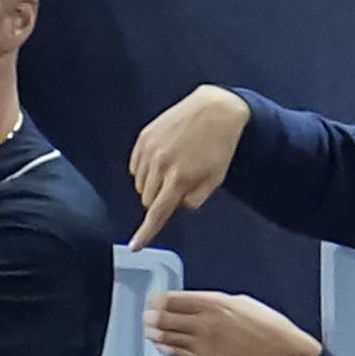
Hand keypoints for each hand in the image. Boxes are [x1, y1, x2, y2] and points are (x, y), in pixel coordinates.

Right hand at [125, 85, 245, 249]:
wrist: (215, 110)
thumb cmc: (219, 144)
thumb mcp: (215, 179)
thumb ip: (195, 199)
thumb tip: (178, 206)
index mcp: (180, 178)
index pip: (157, 213)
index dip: (146, 233)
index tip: (135, 245)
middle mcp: (161, 164)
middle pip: (147, 199)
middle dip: (158, 199)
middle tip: (176, 185)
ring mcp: (150, 149)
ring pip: (139, 184)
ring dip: (151, 184)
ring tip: (172, 167)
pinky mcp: (145, 137)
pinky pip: (135, 165)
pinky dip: (145, 169)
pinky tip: (162, 158)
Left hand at [144, 289, 318, 355]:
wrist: (281, 354)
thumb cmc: (268, 328)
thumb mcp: (241, 302)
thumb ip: (215, 303)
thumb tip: (198, 304)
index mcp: (214, 304)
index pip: (173, 300)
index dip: (158, 300)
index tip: (153, 300)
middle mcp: (204, 323)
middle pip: (164, 318)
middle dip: (151, 317)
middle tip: (146, 316)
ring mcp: (202, 345)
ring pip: (167, 337)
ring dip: (154, 333)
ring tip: (149, 330)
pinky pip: (177, 354)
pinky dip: (166, 349)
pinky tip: (162, 346)